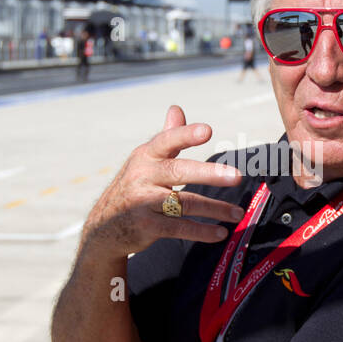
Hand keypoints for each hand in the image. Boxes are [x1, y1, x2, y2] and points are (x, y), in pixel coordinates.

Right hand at [82, 105, 244, 256]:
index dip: (186, 134)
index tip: (208, 130)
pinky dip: (202, 231)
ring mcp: (143, 202)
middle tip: (237, 176)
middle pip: (179, 172)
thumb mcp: (144, 160)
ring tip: (237, 213)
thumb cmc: (134, 186)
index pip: (167, 140)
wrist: (105, 225)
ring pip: (184, 203)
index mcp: (146, 156)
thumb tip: (177, 109)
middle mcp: (143, 176)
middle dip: (209, 173)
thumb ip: (166, 137)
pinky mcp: (147, 226)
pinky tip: (220, 232)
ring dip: (215, 209)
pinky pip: (179, 228)